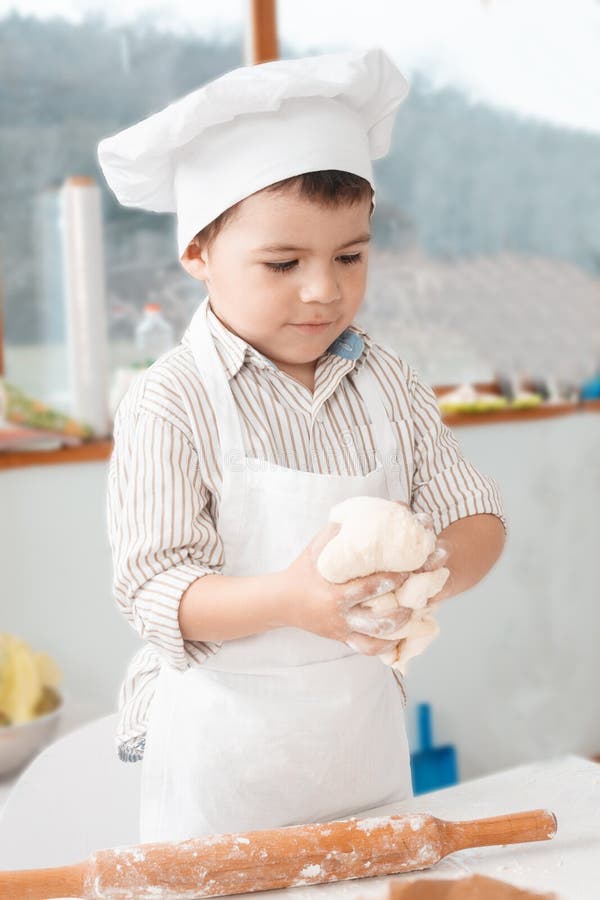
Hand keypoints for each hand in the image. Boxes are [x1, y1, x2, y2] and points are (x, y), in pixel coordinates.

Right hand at [276, 521, 411, 655]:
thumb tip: (367, 510)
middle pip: (379, 618)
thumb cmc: (303, 569)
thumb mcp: (317, 548)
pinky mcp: (342, 639)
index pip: (370, 587)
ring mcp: (342, 629)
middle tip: (421, 596)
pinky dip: (385, 646)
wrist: (281, 602)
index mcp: (335, 593)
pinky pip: (367, 649)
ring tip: (415, 615)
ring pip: (376, 638)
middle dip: (403, 609)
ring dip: (398, 629)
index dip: (394, 579)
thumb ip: (339, 531)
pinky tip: (399, 637)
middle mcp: (340, 615)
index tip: (412, 569)